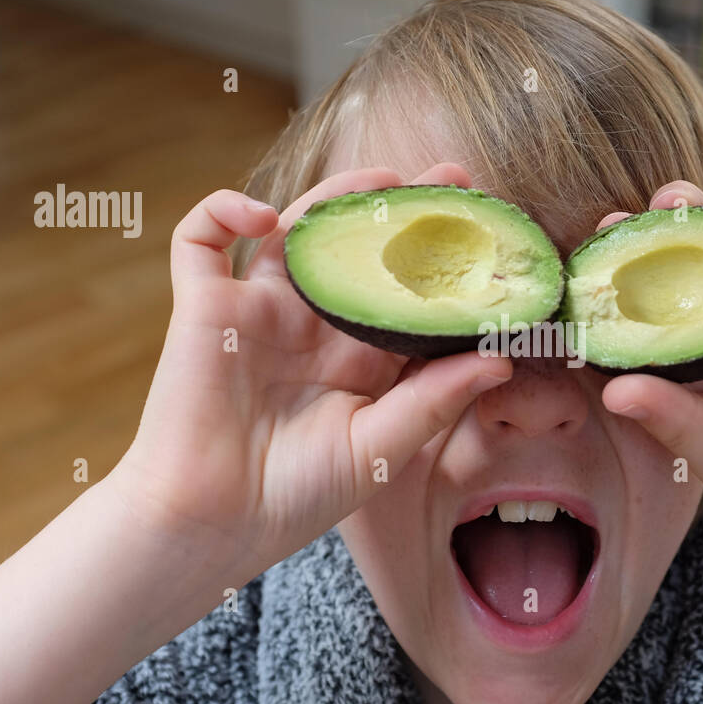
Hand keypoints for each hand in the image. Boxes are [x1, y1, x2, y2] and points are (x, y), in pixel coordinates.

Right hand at [113, 164, 511, 578]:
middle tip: (454, 181)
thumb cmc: (295, 496)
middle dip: (406, 213)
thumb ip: (435, 402)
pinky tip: (264, 216)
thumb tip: (501, 359)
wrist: (210, 524)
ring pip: (297, 230)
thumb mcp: (380, 449)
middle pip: (362, 251)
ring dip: (336, 196)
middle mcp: (312, 325)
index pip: (409, 295)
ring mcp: (258, 308)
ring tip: (384, 180)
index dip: (446, 264)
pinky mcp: (204, 304)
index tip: (492, 237)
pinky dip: (223, 210)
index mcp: (359, 358)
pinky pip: (201, 239)